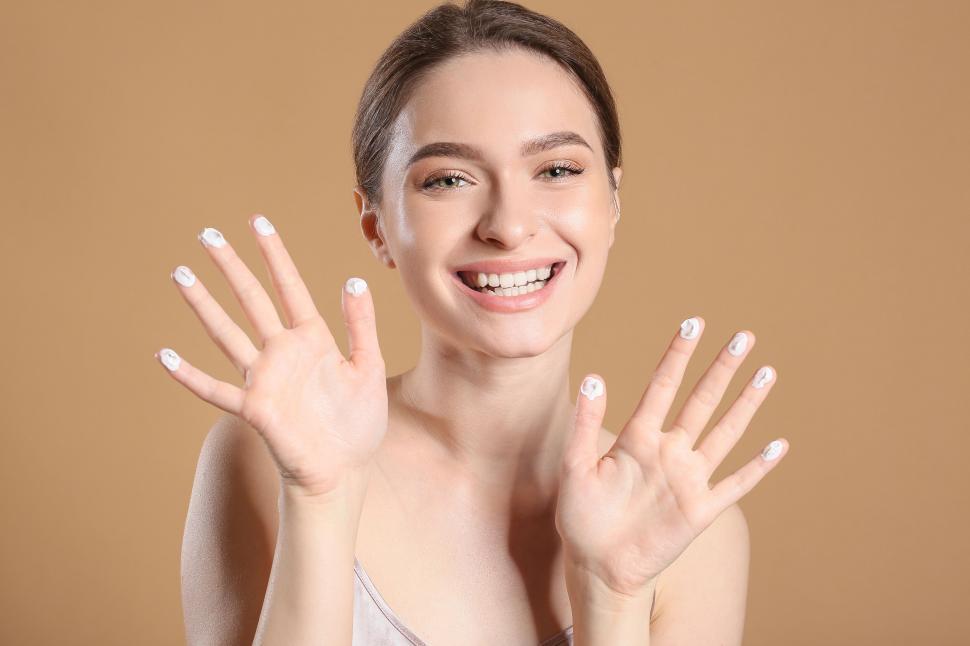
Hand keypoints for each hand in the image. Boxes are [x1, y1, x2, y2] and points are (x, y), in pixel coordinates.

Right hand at [154, 214, 387, 498]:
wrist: (344, 471)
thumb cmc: (358, 423)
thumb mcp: (369, 367)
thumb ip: (361, 326)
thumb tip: (354, 280)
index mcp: (313, 338)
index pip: (289, 286)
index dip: (274, 254)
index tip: (257, 221)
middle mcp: (283, 352)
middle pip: (251, 299)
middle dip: (231, 266)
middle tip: (207, 234)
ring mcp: (265, 378)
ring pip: (227, 333)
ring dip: (204, 305)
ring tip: (181, 275)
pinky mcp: (254, 408)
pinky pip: (216, 390)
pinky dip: (190, 375)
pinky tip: (165, 357)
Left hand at [555, 316, 785, 598]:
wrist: (597, 566)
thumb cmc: (580, 516)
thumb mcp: (574, 467)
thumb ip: (584, 424)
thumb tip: (592, 377)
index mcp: (637, 437)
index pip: (663, 386)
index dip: (678, 355)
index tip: (694, 322)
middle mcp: (668, 451)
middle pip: (701, 401)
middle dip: (722, 368)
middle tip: (744, 336)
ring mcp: (687, 479)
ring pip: (724, 433)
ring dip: (746, 404)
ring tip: (766, 373)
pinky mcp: (700, 510)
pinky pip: (735, 484)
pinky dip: (757, 466)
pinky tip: (777, 444)